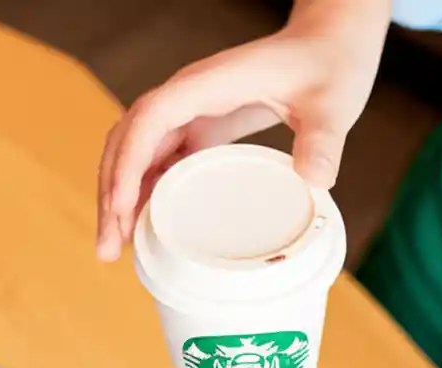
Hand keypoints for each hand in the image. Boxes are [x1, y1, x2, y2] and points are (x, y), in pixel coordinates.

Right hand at [96, 0, 391, 260]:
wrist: (331, 45)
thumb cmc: (329, 65)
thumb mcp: (333, 104)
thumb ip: (323, 140)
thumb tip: (313, 180)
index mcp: (209, 84)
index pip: (150, 119)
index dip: (129, 163)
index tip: (121, 207)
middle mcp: (190, 95)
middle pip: (130, 140)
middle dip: (112, 192)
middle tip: (108, 247)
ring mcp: (193, 111)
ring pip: (139, 152)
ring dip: (122, 196)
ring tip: (116, 247)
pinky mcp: (204, 126)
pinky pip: (162, 160)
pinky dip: (147, 192)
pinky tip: (146, 227)